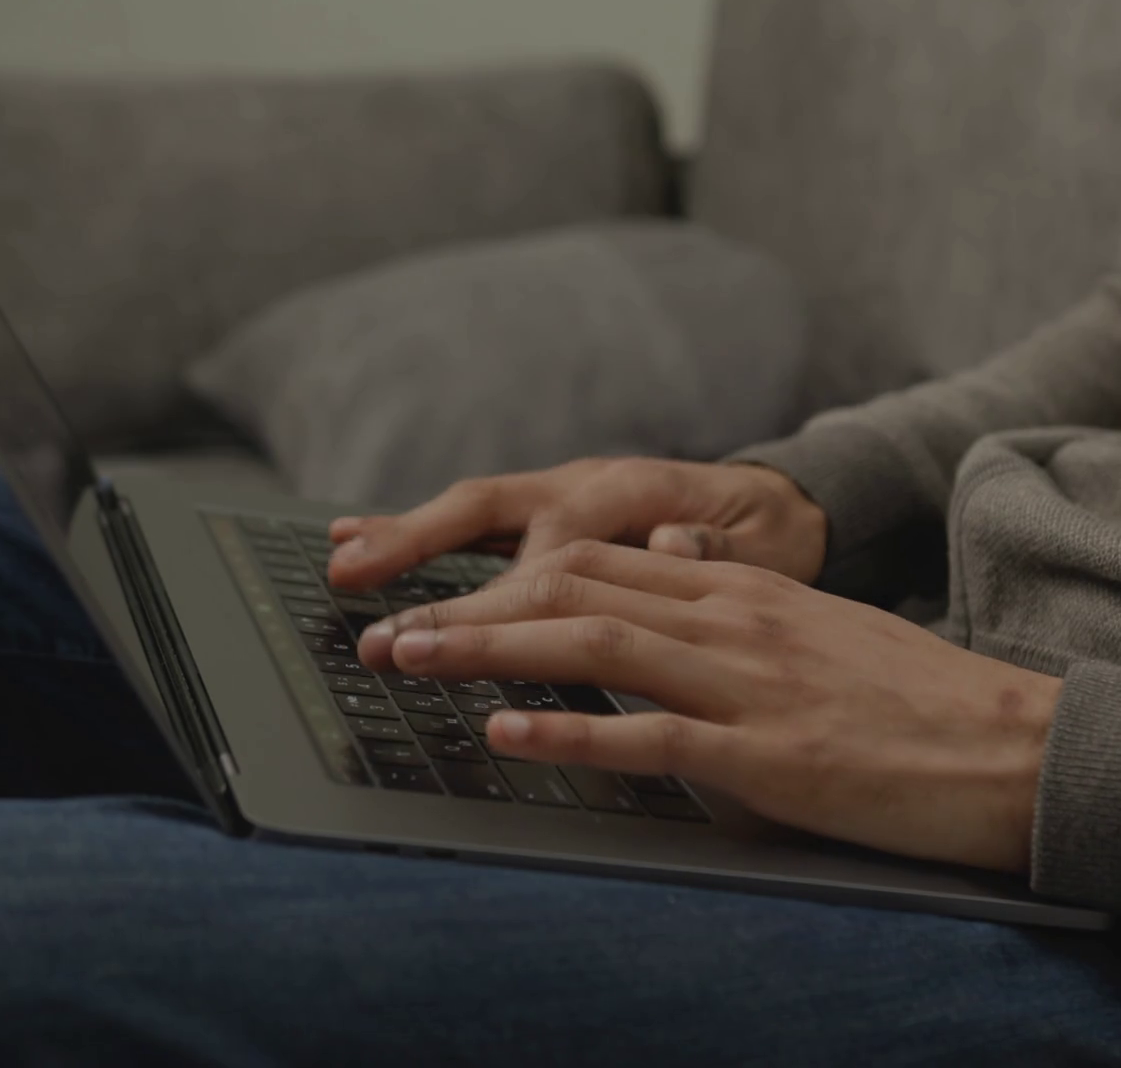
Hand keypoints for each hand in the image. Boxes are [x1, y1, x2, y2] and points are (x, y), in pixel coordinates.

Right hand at [323, 458, 826, 592]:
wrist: (779, 502)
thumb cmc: (772, 538)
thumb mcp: (770, 552)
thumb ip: (720, 551)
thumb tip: (670, 543)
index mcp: (637, 492)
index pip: (560, 545)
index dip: (519, 592)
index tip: (482, 637)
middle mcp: (586, 483)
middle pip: (492, 510)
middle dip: (424, 546)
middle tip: (365, 590)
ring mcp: (560, 494)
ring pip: (470, 512)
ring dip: (401, 535)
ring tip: (340, 560)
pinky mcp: (546, 513)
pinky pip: (472, 524)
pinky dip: (413, 533)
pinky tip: (354, 542)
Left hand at [354, 541, 1061, 873]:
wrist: (1014, 746)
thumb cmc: (914, 700)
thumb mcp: (815, 633)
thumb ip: (732, 618)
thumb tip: (659, 604)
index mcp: (741, 587)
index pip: (598, 558)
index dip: (500, 574)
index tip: (433, 592)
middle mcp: (732, 617)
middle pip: (572, 587)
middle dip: (468, 608)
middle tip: (384, 631)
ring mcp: (747, 681)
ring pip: (593, 642)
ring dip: (488, 652)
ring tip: (410, 661)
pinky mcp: (768, 754)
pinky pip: (649, 733)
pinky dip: (567, 731)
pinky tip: (506, 733)